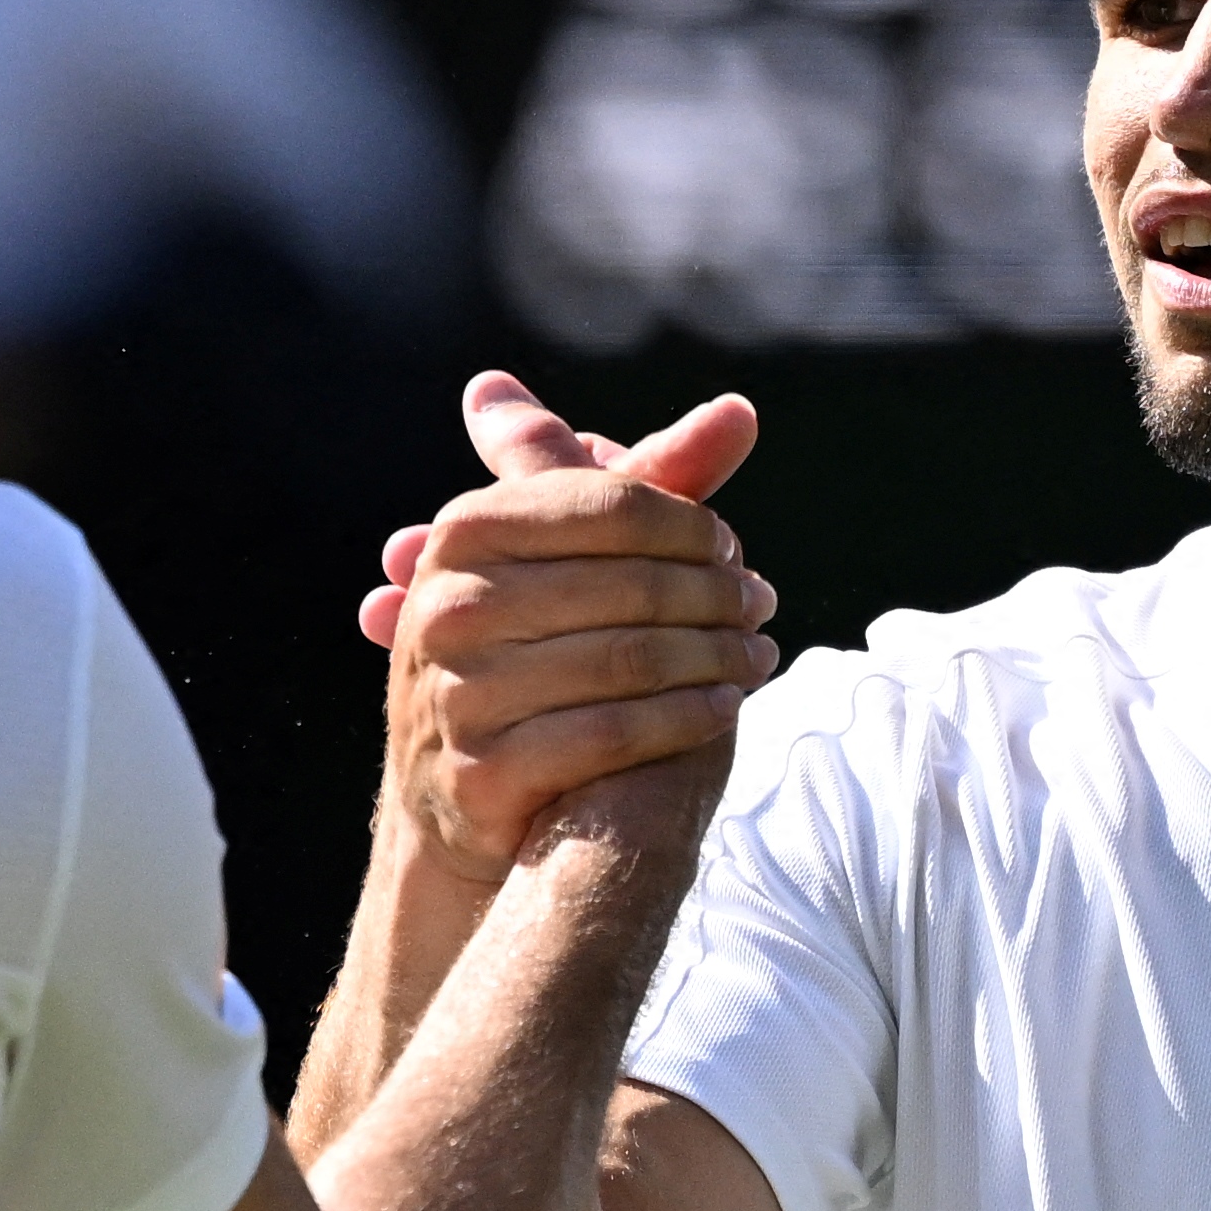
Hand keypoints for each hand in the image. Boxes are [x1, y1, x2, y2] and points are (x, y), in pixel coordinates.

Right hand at [359, 371, 772, 889]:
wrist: (450, 800)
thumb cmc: (522, 652)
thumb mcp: (561, 558)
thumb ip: (648, 481)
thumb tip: (742, 410)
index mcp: (465, 533)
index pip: (613, 505)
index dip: (690, 526)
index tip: (731, 548)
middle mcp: (449, 607)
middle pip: (632, 583)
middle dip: (714, 594)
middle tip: (760, 603)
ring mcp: (460, 691)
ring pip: (634, 658)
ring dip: (717, 657)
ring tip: (757, 655)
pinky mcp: (485, 770)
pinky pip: (618, 732)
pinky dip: (688, 719)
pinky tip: (726, 709)